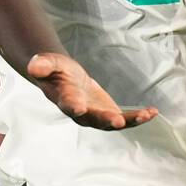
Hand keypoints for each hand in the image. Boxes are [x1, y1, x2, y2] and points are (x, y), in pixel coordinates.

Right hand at [27, 52, 158, 130]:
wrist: (64, 80)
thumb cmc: (56, 71)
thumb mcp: (49, 63)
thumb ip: (43, 65)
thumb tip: (33, 65)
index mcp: (65, 99)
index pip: (68, 103)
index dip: (73, 105)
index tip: (78, 107)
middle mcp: (81, 112)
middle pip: (93, 118)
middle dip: (105, 119)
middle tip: (117, 120)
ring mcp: (96, 116)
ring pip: (112, 122)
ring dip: (129, 121)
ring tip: (145, 115)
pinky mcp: (108, 114)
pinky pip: (124, 119)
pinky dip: (138, 117)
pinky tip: (152, 112)